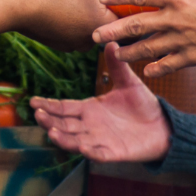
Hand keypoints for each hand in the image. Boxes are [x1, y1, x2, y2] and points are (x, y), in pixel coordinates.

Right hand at [8, 0, 124, 51]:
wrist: (8, 6)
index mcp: (101, 26)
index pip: (128, 17)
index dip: (131, 0)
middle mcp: (88, 41)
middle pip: (108, 21)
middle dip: (110, 4)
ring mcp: (70, 44)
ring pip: (88, 25)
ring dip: (90, 11)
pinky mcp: (54, 41)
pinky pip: (71, 28)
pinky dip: (72, 16)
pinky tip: (69, 1)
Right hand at [31, 43, 170, 162]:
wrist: (163, 126)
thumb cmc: (143, 105)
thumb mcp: (128, 83)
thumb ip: (117, 66)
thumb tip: (110, 42)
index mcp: (89, 109)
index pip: (63, 107)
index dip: (48, 105)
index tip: (33, 101)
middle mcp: (90, 126)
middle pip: (64, 124)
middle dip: (49, 120)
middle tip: (38, 115)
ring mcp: (100, 140)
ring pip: (75, 141)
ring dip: (63, 138)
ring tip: (52, 131)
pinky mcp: (113, 153)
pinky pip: (99, 154)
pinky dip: (90, 152)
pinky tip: (83, 147)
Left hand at [93, 0, 195, 76]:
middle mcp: (176, 20)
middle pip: (137, 26)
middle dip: (114, 31)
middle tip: (95, 34)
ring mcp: (184, 41)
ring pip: (149, 48)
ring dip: (129, 52)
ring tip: (114, 53)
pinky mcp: (194, 57)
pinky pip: (170, 64)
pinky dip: (157, 68)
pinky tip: (146, 70)